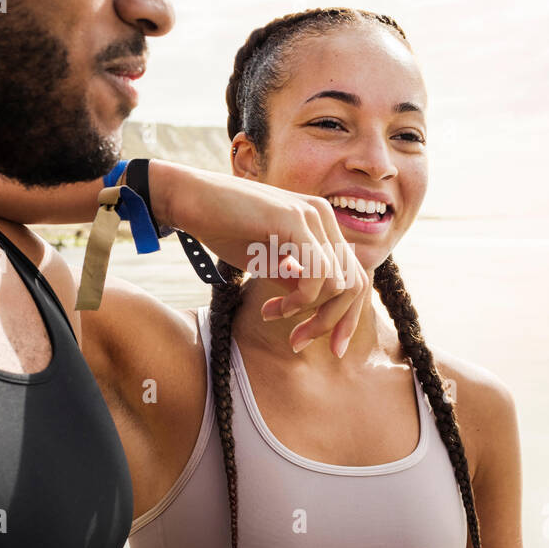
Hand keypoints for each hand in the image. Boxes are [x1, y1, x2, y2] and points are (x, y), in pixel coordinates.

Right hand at [149, 161, 369, 356]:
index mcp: (323, 225)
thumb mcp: (271, 263)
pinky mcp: (295, 220)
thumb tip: (322, 308)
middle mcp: (324, 217)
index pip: (356, 277)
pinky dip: (299, 300)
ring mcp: (313, 215)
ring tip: (272, 314)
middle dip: (330, 323)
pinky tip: (271, 308)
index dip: (347, 318)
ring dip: (307, 313)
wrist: (192, 199)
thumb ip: (299, 280)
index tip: (330, 348)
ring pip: (338, 284)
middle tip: (297, 342)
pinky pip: (316, 274)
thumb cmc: (226, 229)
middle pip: (355, 285)